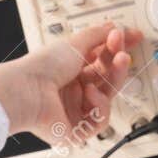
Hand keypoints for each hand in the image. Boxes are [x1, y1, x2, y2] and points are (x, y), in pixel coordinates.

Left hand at [0, 22, 143, 146]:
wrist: (27, 91)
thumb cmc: (42, 68)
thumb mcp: (74, 44)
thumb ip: (97, 36)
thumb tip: (112, 27)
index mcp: (68, 69)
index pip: (100, 59)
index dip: (116, 49)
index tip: (130, 38)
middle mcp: (72, 89)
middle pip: (106, 79)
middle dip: (117, 64)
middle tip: (124, 51)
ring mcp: (74, 109)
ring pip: (107, 98)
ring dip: (115, 79)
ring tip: (117, 63)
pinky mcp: (76, 130)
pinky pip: (100, 120)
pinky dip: (99, 105)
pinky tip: (89, 94)